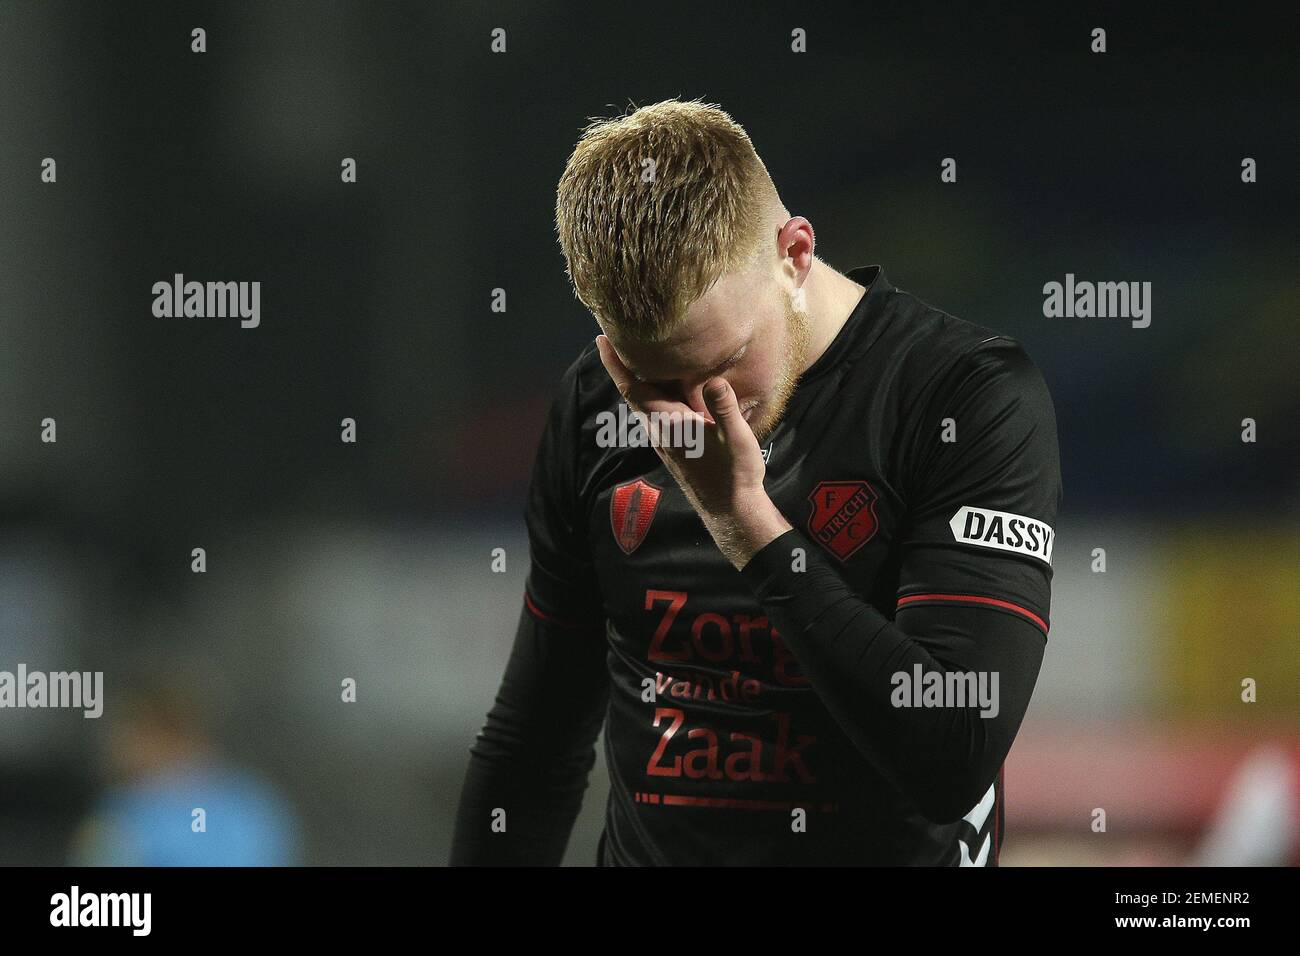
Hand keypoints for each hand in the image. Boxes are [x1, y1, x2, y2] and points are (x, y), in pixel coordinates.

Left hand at [595, 334, 790, 566]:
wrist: (731, 510)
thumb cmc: (734, 473)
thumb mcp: (736, 437)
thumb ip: (724, 407)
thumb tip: (713, 380)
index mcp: (669, 423)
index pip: (633, 387)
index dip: (615, 362)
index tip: (600, 339)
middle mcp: (660, 430)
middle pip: (633, 389)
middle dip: (622, 362)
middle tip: (615, 333)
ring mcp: (664, 439)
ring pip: (644, 401)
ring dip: (638, 376)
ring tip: (638, 351)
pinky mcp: (673, 445)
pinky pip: (656, 410)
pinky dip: (653, 390)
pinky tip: (665, 382)